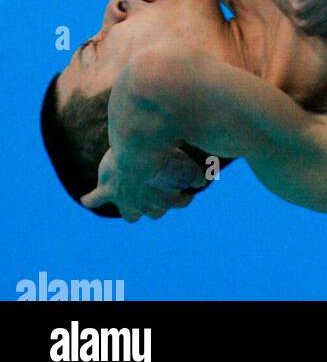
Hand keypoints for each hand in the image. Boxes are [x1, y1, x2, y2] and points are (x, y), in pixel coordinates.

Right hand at [81, 145, 205, 222]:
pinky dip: (91, 199)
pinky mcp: (106, 188)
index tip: (186, 190)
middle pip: (152, 213)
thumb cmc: (165, 155)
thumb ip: (195, 173)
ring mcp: (124, 197)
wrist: (138, 147)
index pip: (175, 203)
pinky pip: (95, 199)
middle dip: (157, 206)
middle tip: (160, 195)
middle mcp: (144, 203)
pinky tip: (87, 200)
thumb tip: (204, 180)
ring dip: (130, 208)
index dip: (180, 198)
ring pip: (128, 213)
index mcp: (164, 197)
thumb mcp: (186, 162)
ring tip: (129, 202)